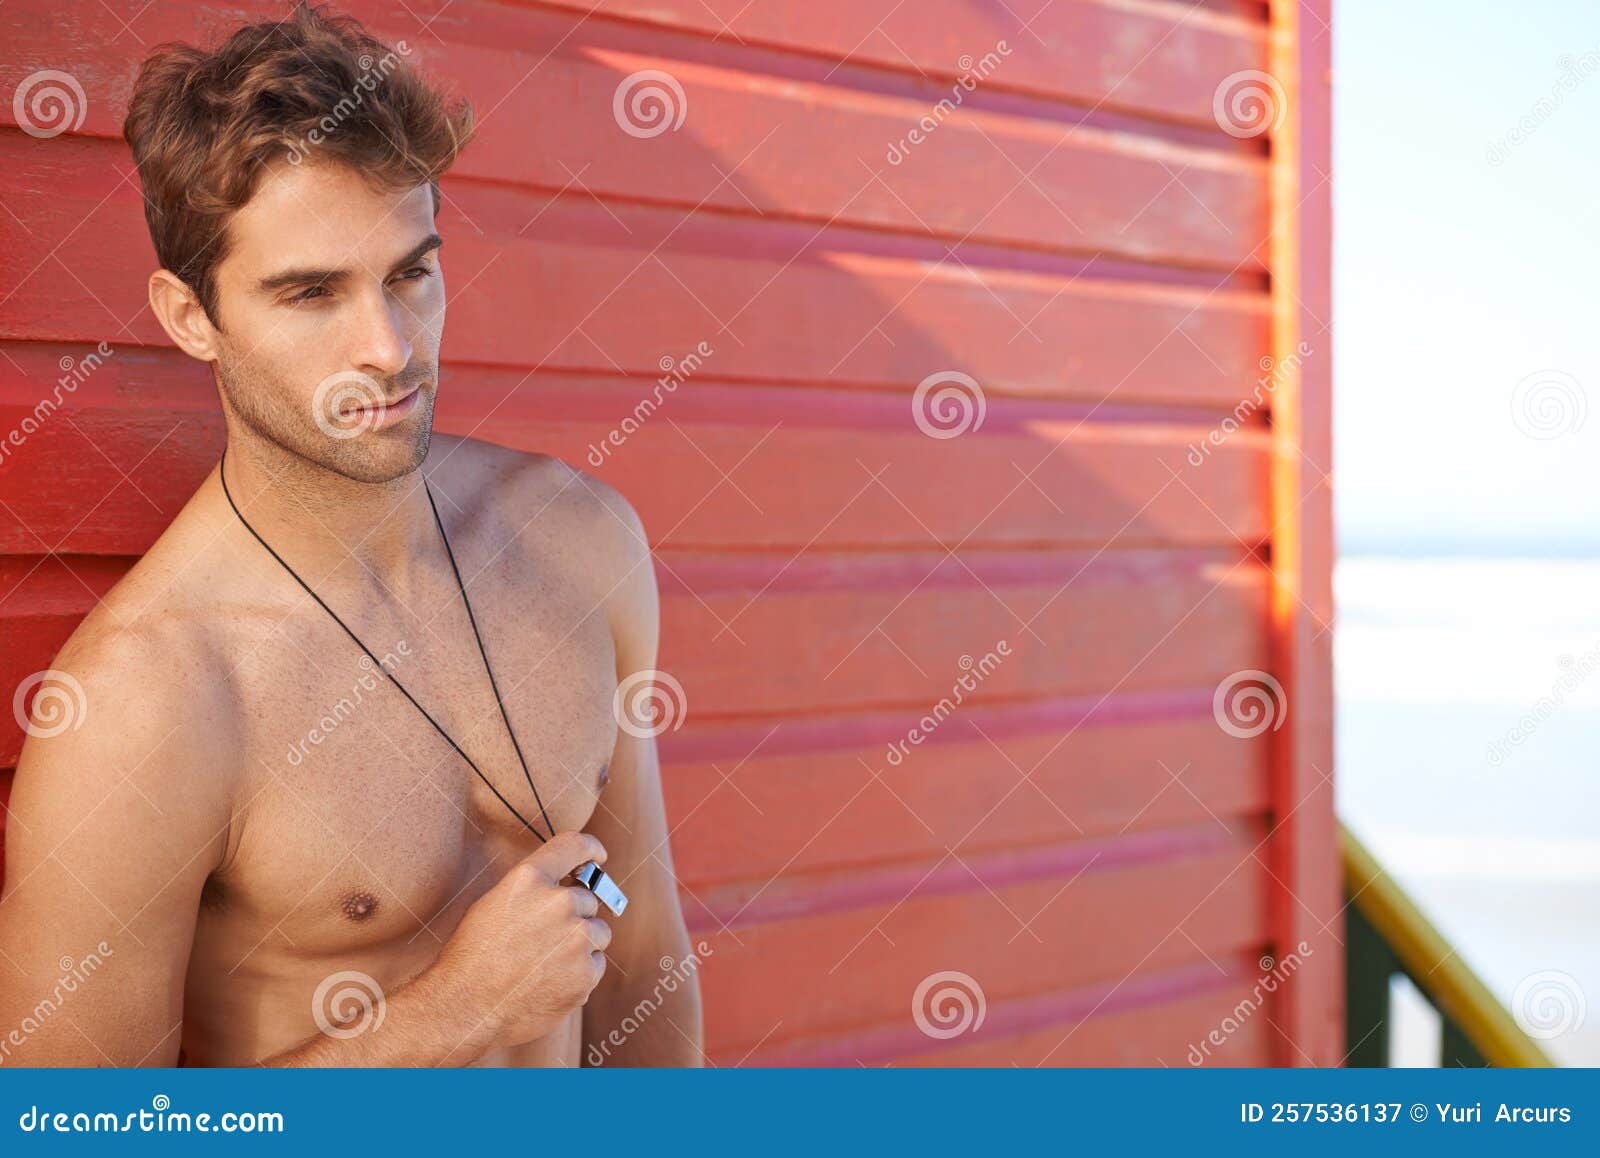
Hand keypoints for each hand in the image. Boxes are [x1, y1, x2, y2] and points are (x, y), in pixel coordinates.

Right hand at [431, 831, 611, 1048]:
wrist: (465, 1008)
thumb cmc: (472, 956)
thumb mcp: (493, 904)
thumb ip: (532, 889)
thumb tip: (565, 886)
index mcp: (531, 879)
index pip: (574, 845)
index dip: (591, 849)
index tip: (598, 856)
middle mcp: (559, 902)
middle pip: (588, 900)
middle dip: (574, 916)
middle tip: (544, 941)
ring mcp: (576, 937)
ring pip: (598, 932)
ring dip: (581, 944)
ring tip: (545, 963)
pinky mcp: (586, 972)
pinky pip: (596, 964)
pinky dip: (580, 973)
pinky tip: (550, 983)